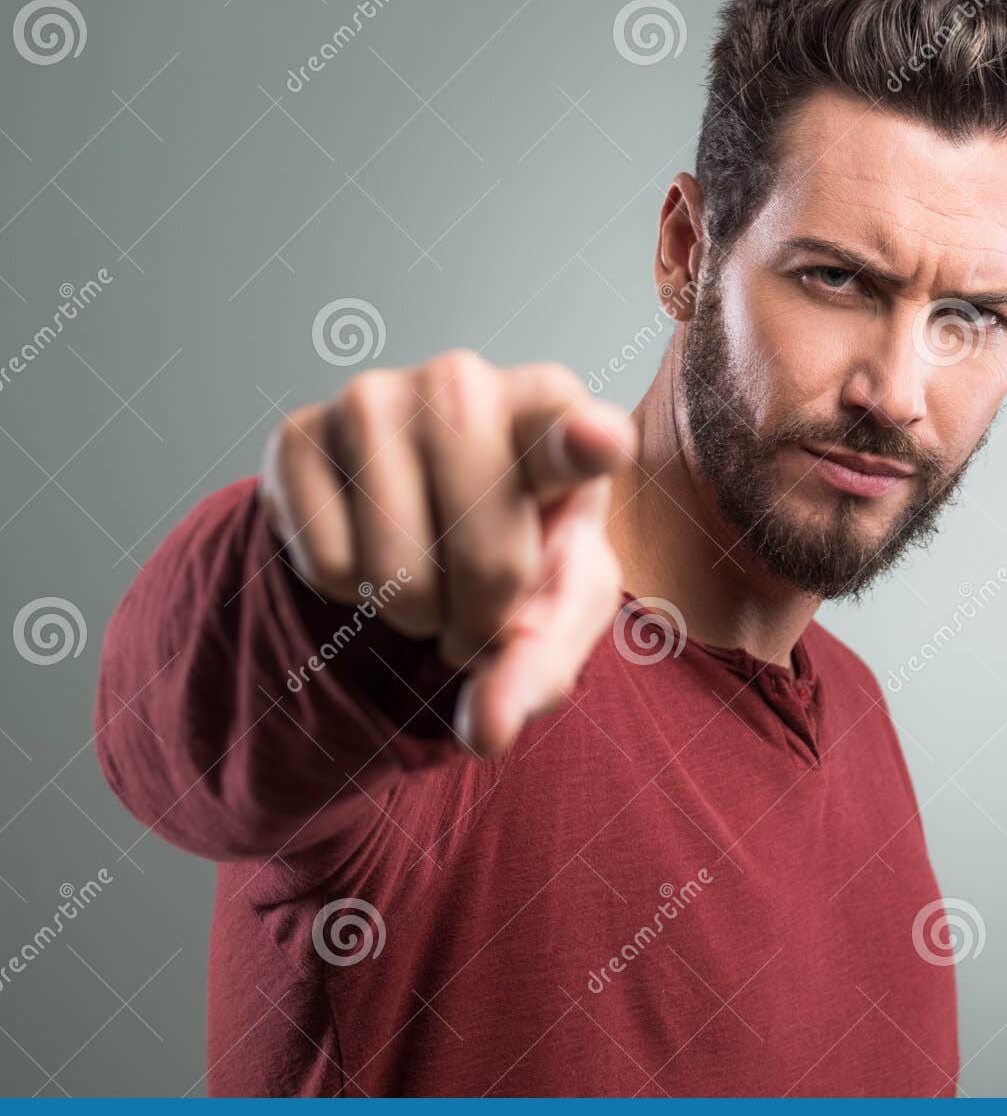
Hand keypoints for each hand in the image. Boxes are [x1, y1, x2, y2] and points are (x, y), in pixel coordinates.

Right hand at [260, 349, 635, 755]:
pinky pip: (330, 570)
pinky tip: (369, 543)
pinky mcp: (297, 433)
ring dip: (416, 612)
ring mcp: (373, 398)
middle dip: (486, 619)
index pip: (575, 436)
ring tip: (427, 567)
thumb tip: (485, 732)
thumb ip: (537, 667)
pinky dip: (351, 592)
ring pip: (399, 576)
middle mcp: (466, 383)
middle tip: (483, 602)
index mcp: (555, 409)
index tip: (601, 442)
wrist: (415, 506)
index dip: (587, 444)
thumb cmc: (516, 543)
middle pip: (490, 561)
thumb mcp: (554, 605)